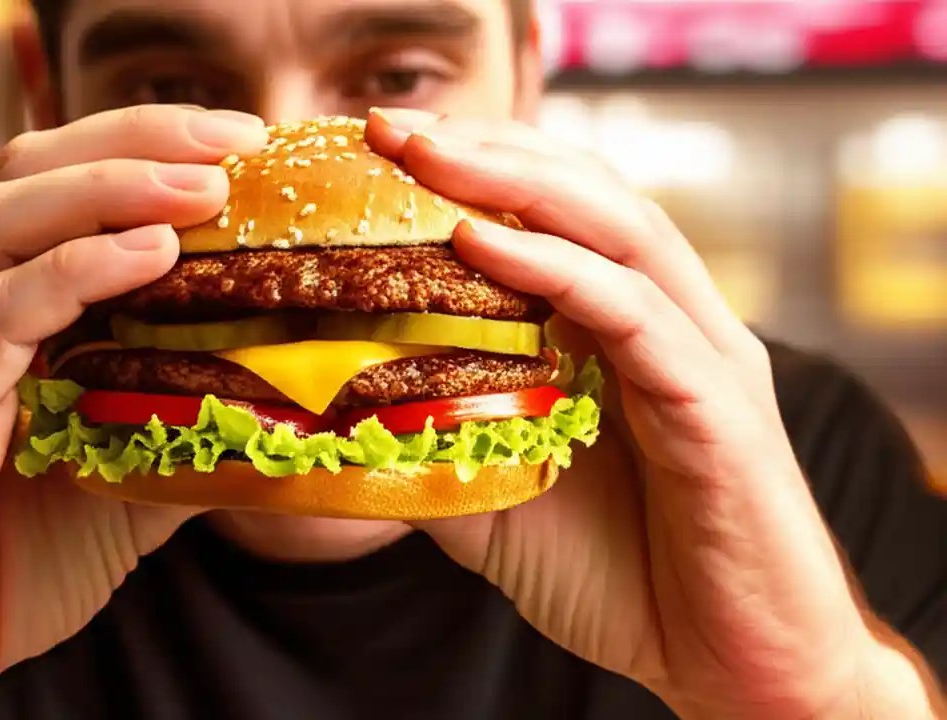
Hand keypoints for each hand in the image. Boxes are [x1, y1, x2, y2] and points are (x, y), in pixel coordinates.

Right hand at [0, 106, 266, 719]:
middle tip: (234, 139)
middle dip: (135, 140)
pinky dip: (73, 274)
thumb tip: (282, 405)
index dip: (140, 145)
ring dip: (112, 190)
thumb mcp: (117, 480)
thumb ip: (177, 426)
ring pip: (4, 228)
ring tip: (206, 185)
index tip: (237, 143)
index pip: (52, 186)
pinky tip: (150, 253)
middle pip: (26, 174)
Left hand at [367, 109, 933, 718]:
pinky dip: (558, 270)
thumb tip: (332, 415)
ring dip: (517, 185)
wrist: (731, 664)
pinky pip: (633, 316)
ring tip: (428, 158)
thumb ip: (435, 443)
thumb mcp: (497, 498)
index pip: (555, 215)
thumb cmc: (624, 575)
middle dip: (488, 151)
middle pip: (585, 194)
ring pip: (617, 231)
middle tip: (394, 126)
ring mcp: (700, 357)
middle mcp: (669, 322)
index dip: (475, 170)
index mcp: (624, 331)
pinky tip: (483, 244)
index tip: (382, 147)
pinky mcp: (717, 408)